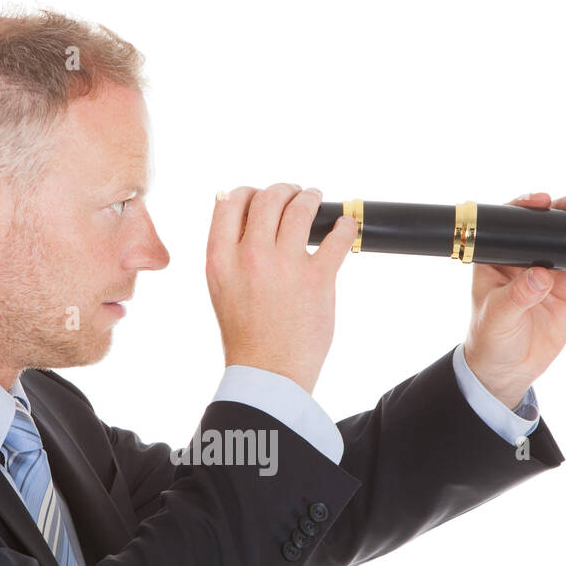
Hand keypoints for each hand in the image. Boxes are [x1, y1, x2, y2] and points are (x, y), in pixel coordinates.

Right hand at [206, 183, 358, 393]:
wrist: (268, 375)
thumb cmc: (246, 338)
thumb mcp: (222, 292)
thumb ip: (228, 256)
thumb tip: (238, 218)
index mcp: (220, 260)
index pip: (229, 202)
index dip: (246, 192)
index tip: (258, 196)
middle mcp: (250, 257)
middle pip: (266, 198)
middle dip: (282, 190)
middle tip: (293, 194)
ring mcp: (284, 266)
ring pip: (300, 208)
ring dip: (310, 198)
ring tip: (315, 199)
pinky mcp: (317, 279)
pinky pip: (337, 237)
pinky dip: (344, 225)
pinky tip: (346, 225)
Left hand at [463, 191, 565, 409]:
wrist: (509, 369)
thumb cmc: (490, 339)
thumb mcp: (498, 317)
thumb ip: (517, 297)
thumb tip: (540, 275)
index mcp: (497, 258)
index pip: (512, 224)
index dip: (527, 207)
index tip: (542, 202)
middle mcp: (525, 258)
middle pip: (548, 225)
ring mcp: (550, 271)